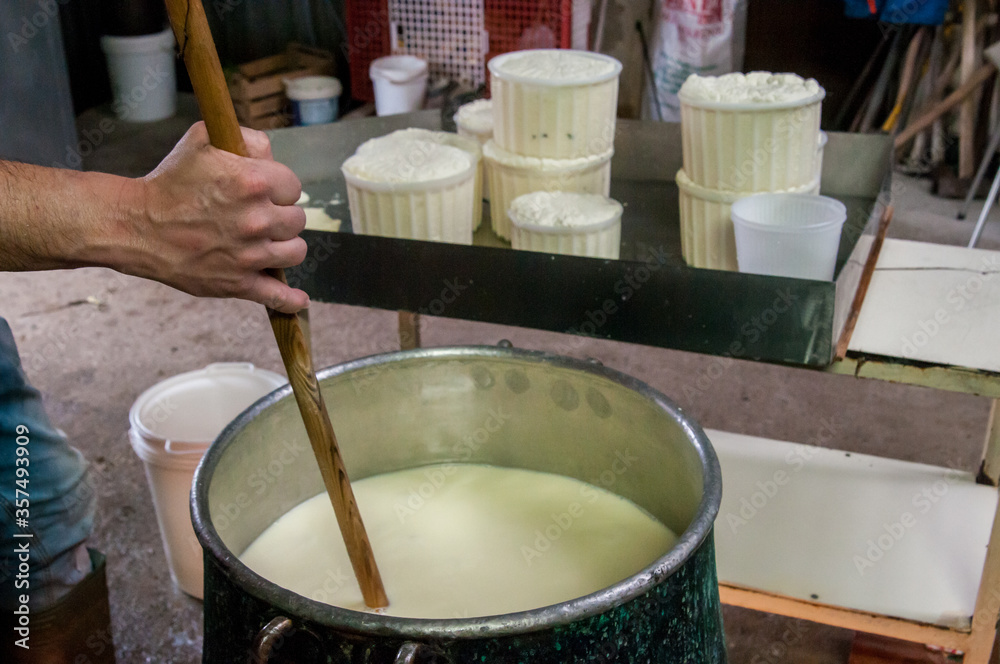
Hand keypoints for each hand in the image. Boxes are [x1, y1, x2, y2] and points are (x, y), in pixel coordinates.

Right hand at [125, 122, 308, 312]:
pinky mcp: (238, 283)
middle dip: (280, 215)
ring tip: (266, 242)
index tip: (263, 192)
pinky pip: (278, 296)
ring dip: (284, 246)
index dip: (278, 188)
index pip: (293, 187)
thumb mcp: (203, 140)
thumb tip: (272, 155)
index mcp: (253, 182)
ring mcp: (250, 255)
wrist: (136, 226)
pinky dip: (291, 300)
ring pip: (296, 252)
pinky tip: (299, 300)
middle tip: (257, 216)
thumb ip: (247, 139)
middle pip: (297, 220)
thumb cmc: (169, 181)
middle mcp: (257, 220)